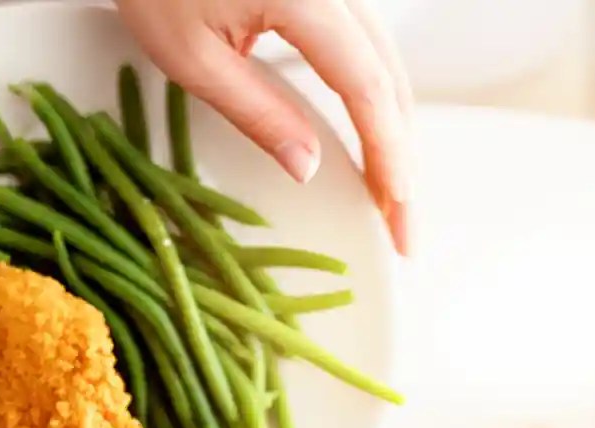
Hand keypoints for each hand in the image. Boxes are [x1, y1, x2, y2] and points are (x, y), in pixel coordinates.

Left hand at [116, 0, 412, 253]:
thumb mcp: (193, 58)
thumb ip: (256, 112)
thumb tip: (308, 166)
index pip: (366, 87)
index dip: (387, 153)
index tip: (397, 206)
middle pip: (389, 74)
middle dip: (400, 151)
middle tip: (402, 218)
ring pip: (385, 57)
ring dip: (392, 124)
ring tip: (391, 187)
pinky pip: (366, 42)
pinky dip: (374, 92)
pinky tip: (373, 131)